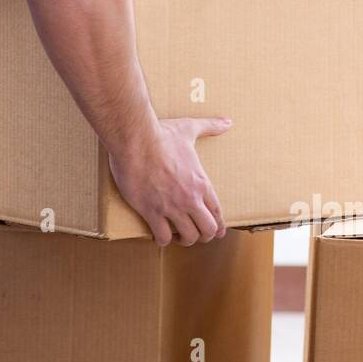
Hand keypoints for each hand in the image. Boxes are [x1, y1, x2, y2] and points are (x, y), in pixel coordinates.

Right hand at [108, 116, 232, 246]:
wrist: (135, 140)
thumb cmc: (161, 134)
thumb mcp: (189, 129)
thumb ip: (209, 127)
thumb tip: (227, 121)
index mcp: (201, 183)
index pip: (217, 213)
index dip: (218, 226)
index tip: (216, 231)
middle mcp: (190, 199)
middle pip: (207, 230)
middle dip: (203, 235)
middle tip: (194, 234)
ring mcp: (171, 207)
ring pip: (187, 237)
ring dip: (183, 240)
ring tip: (176, 236)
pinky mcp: (151, 211)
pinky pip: (162, 236)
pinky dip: (162, 239)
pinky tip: (158, 235)